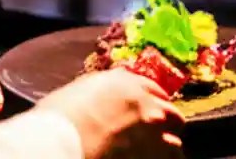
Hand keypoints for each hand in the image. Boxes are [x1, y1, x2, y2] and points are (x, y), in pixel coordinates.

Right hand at [38, 68, 183, 158]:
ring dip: (167, 146)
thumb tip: (107, 98)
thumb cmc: (61, 115)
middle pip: (172, 114)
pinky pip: (171, 157)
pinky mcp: (154, 155)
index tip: (150, 108)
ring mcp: (153, 133)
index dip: (153, 100)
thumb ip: (104, 90)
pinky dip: (164, 158)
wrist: (62, 140)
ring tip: (156, 152)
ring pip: (175, 142)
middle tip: (160, 132)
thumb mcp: (81, 90)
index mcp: (128, 84)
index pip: (154, 90)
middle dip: (168, 122)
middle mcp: (147, 105)